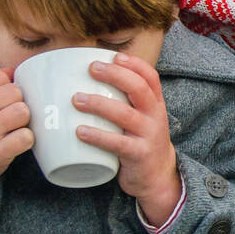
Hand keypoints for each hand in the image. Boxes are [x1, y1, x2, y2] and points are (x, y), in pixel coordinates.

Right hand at [0, 67, 33, 209]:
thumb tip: (14, 70)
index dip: (7, 85)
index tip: (3, 98)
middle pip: (15, 92)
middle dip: (18, 102)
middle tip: (10, 115)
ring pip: (22, 112)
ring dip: (24, 120)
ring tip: (14, 127)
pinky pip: (26, 136)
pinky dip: (26, 139)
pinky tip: (16, 141)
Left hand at [72, 52, 180, 225]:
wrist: (158, 177)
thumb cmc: (141, 142)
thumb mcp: (141, 119)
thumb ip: (124, 102)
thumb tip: (86, 83)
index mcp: (155, 105)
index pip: (151, 78)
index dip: (135, 64)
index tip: (115, 56)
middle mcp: (155, 117)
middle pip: (139, 89)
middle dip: (116, 76)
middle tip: (92, 68)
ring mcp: (148, 136)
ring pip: (126, 114)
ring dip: (99, 104)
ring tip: (76, 99)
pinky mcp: (138, 155)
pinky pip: (118, 144)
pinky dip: (98, 136)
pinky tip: (80, 131)